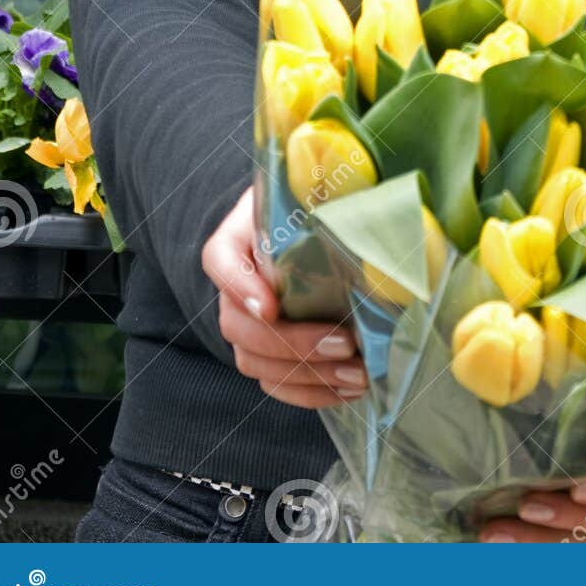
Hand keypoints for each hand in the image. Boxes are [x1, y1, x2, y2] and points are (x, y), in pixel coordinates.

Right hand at [200, 185, 366, 408]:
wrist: (299, 230)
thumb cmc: (304, 207)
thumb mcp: (307, 192)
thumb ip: (320, 195)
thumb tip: (364, 206)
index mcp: (234, 242)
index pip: (221, 262)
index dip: (241, 288)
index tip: (270, 307)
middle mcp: (232, 289)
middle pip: (240, 326)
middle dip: (294, 343)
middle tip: (345, 343)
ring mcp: (245, 327)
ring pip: (258, 363)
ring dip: (308, 376)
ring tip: (358, 374)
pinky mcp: (266, 355)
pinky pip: (275, 385)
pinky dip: (310, 394)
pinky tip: (346, 390)